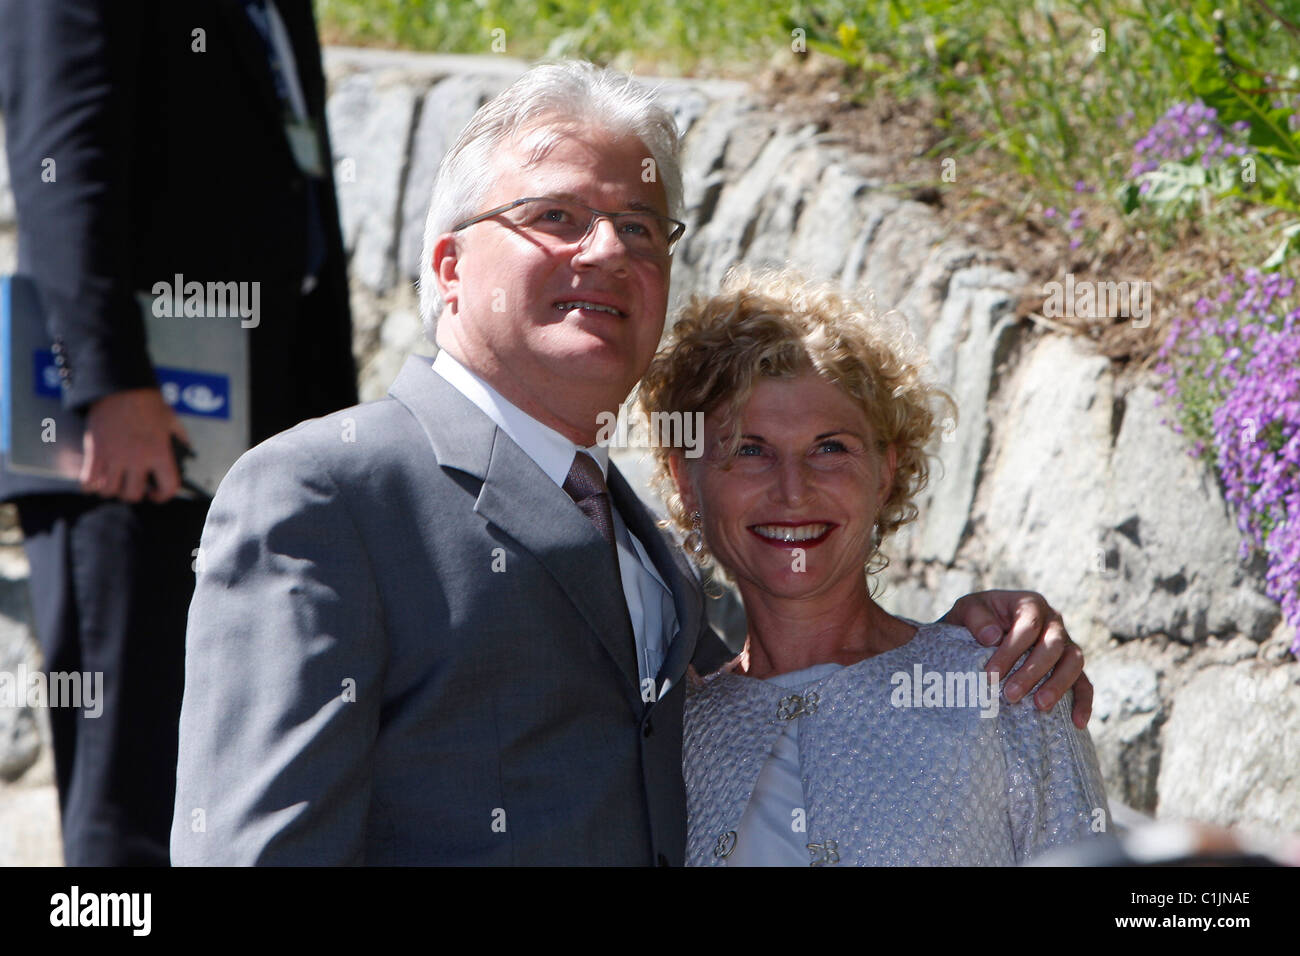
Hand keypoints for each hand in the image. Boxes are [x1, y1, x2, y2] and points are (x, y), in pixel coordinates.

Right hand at [80, 388, 189, 502]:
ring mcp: (114, 457)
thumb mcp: (171, 420)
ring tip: (114, 481)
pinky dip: (90, 485)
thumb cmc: (147, 403)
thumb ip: (180, 438)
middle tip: (132, 486)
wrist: (119, 388)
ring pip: (110, 491)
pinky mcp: (94, 453)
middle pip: (133, 495)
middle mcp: (137, 459)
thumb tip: (186, 451)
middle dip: (133, 494)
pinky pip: (88, 482)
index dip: (163, 496)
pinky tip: (95, 478)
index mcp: (160, 453)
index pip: (168, 487)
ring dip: (112, 489)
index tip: (156, 494)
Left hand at [941, 590, 1092, 728]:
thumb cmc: (974, 622)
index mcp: (1030, 605)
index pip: (1028, 626)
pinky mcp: (1071, 669)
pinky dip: (1084, 702)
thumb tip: (992, 637)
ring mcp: (1066, 645)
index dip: (1011, 651)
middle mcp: (1053, 623)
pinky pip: (1084, 684)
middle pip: (1053, 645)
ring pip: (1074, 662)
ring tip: (1039, 706)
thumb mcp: (967, 610)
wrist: (978, 635)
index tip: (991, 675)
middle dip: (1032, 671)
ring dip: (1058, 685)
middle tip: (1010, 695)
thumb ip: (976, 618)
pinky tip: (1077, 722)